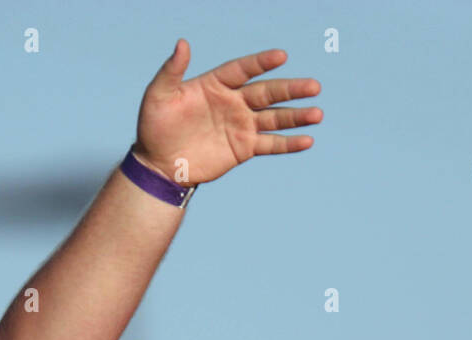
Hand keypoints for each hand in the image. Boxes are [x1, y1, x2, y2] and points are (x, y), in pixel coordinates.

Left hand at [132, 39, 321, 184]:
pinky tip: (307, 140)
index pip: (243, 70)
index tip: (281, 56)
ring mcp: (241, 125)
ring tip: (317, 113)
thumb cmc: (155, 126)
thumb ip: (171, 70)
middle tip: (314, 86)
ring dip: (296, 116)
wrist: (158, 164)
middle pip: (267, 92)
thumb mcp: (158, 95)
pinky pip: (270, 145)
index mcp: (215, 84)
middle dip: (290, 90)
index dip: (261, 63)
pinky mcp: (243, 148)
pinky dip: (288, 143)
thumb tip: (182, 43)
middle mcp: (233, 102)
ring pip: (274, 118)